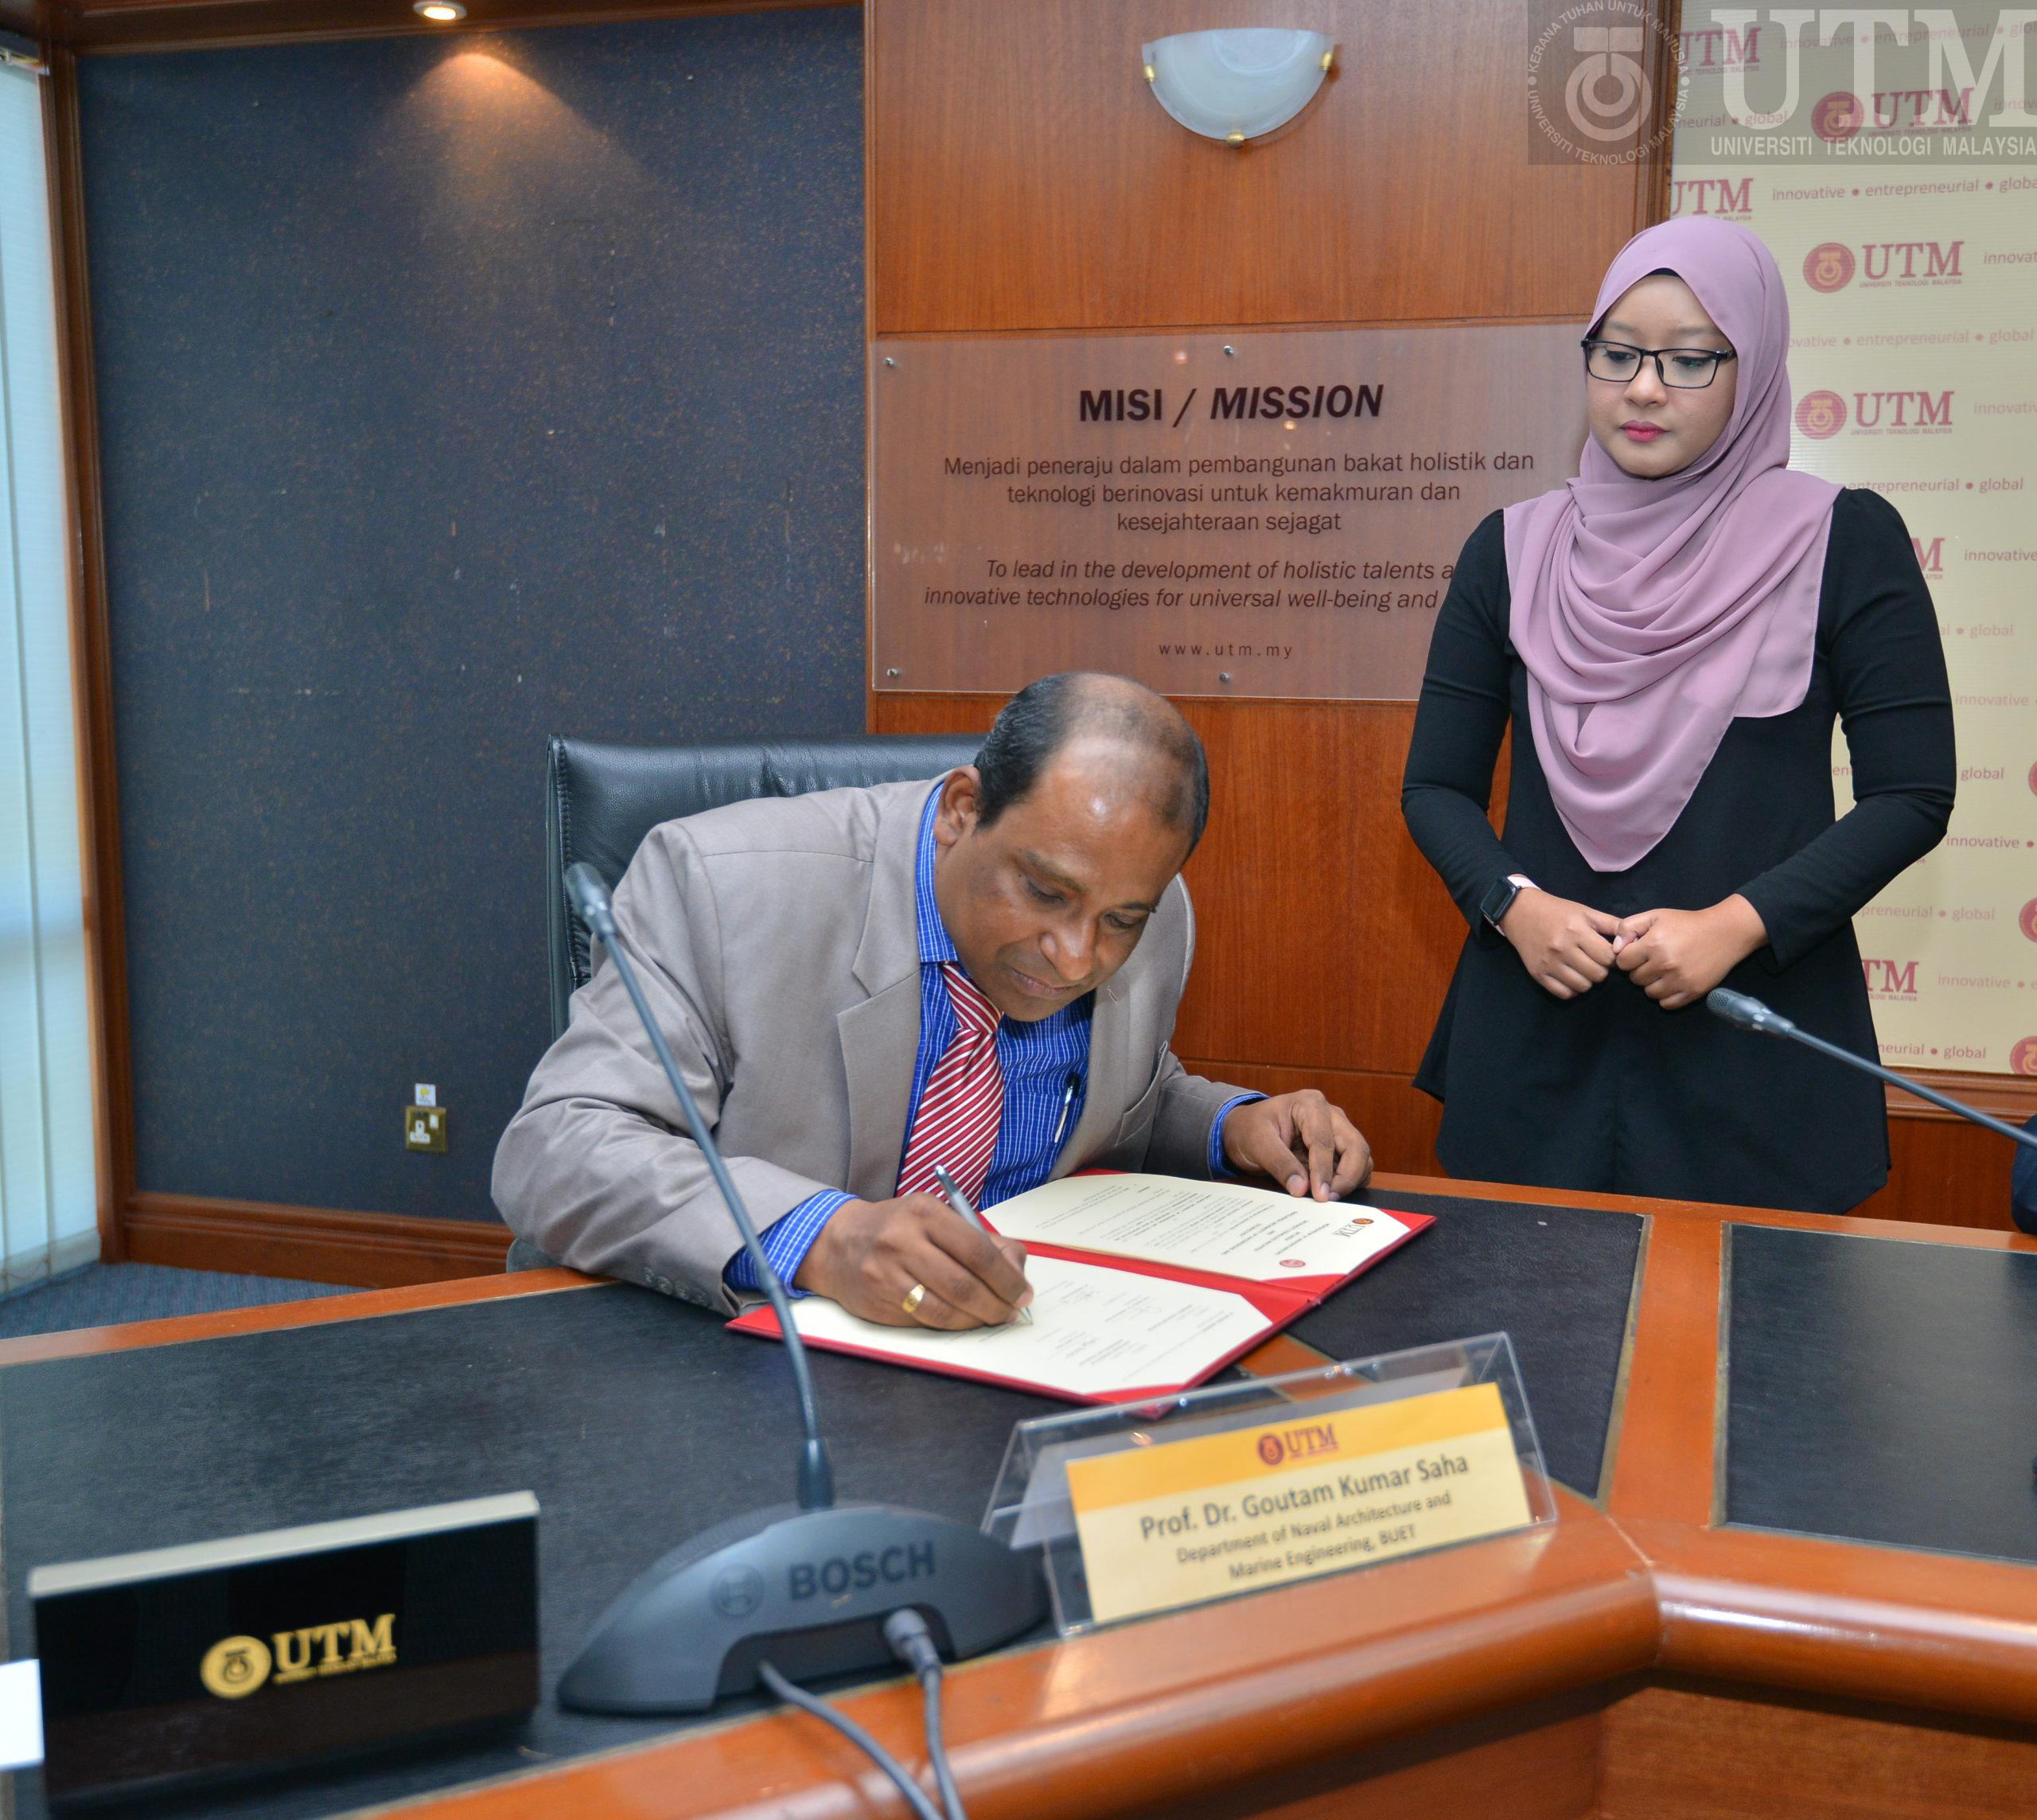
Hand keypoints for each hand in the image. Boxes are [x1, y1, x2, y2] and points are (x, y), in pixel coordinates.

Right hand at [796, 1194, 1032, 1328]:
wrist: (839, 1242)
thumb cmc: (899, 1228)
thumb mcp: (937, 1217)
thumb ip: (980, 1240)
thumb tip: (1016, 1272)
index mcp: (925, 1212)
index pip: (977, 1250)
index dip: (1006, 1278)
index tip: (1022, 1292)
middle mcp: (903, 1240)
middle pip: (963, 1284)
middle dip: (996, 1304)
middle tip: (1010, 1311)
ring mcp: (887, 1273)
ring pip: (944, 1309)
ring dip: (975, 1319)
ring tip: (990, 1317)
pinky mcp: (878, 1300)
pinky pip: (923, 1321)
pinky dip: (950, 1325)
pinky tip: (962, 1320)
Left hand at [1222, 1092, 1371, 1199]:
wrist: (1245, 1131)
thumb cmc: (1250, 1130)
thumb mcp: (1257, 1143)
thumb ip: (1279, 1164)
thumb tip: (1301, 1189)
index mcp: (1310, 1104)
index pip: (1324, 1141)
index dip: (1324, 1170)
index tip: (1320, 1195)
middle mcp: (1331, 1115)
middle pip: (1355, 1147)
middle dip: (1347, 1177)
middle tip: (1328, 1199)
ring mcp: (1338, 1132)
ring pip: (1361, 1159)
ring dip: (1350, 1182)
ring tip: (1327, 1198)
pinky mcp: (1339, 1150)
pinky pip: (1355, 1168)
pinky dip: (1348, 1184)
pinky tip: (1329, 1194)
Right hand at [1496, 889, 1620, 998]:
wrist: (1520, 912)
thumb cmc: (1557, 911)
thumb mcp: (1585, 912)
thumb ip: (1611, 924)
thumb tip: (1633, 940)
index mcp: (1576, 930)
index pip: (1607, 957)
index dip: (1613, 957)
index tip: (1606, 952)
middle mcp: (1562, 948)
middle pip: (1597, 975)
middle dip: (1601, 970)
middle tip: (1594, 961)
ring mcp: (1548, 963)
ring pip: (1582, 987)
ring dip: (1587, 980)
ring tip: (1583, 969)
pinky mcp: (1538, 974)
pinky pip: (1564, 993)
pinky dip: (1572, 989)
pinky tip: (1571, 976)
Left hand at [1614, 895, 1768, 1009]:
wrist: (1725, 932)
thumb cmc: (1687, 923)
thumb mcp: (1656, 916)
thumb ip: (1629, 927)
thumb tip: (1615, 948)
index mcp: (1653, 945)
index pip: (1622, 962)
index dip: (1627, 957)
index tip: (1638, 952)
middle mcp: (1664, 965)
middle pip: (1635, 979)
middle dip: (1639, 970)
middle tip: (1652, 961)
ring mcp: (1679, 981)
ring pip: (1649, 993)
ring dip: (1652, 984)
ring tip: (1663, 972)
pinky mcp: (1692, 993)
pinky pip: (1666, 1004)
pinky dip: (1666, 996)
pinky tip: (1672, 983)